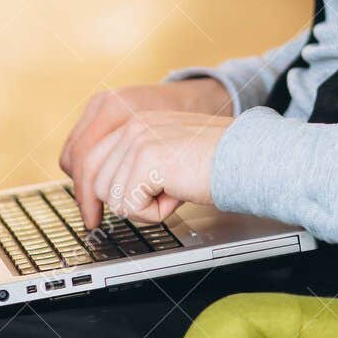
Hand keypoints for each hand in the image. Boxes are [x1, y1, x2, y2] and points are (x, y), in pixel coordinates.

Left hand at [59, 78, 231, 226]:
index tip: (93, 216)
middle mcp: (133, 126)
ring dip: (140, 206)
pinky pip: (130, 206)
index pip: (93, 158)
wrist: (244, 157)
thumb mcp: (169, 154)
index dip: (94, 191)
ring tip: (171, 194)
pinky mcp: (147, 159)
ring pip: (110, 195)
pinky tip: (177, 195)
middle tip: (149, 207)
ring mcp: (137, 140)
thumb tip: (112, 194)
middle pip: (95, 179)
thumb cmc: (216, 161)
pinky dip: (154, 212)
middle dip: (118, 202)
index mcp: (137, 121)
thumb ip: (140, 163)